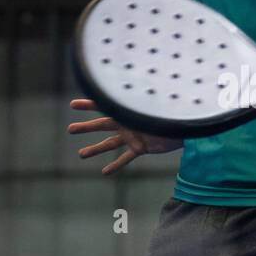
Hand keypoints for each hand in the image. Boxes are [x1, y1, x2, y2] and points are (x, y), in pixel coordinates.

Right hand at [67, 98, 183, 174]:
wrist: (184, 125)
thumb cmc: (170, 111)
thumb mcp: (155, 104)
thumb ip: (144, 99)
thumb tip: (139, 83)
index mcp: (128, 110)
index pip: (105, 105)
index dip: (88, 105)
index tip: (73, 105)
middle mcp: (128, 123)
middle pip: (102, 125)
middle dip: (86, 127)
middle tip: (70, 129)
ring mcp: (133, 136)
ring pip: (110, 143)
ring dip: (96, 149)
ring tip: (81, 154)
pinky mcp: (140, 148)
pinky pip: (125, 157)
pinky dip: (116, 164)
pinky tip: (105, 172)